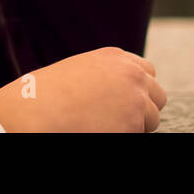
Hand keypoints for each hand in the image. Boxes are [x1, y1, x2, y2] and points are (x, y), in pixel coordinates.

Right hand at [0, 47, 166, 131]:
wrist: (36, 112)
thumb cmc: (45, 93)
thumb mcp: (77, 70)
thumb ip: (104, 76)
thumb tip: (114, 93)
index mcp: (115, 57)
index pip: (146, 71)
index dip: (137, 89)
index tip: (127, 99)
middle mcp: (131, 75)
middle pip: (157, 94)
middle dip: (144, 107)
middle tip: (120, 118)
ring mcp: (135, 100)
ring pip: (152, 119)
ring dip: (135, 125)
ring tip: (105, 126)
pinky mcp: (134, 125)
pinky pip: (138, 135)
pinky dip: (124, 135)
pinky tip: (101, 131)